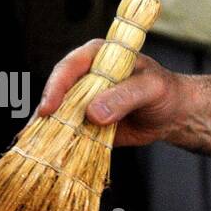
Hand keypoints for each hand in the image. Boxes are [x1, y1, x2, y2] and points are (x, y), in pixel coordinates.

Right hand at [34, 39, 191, 147]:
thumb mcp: (151, 88)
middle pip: (57, 93)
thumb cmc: (164, 91)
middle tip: (37, 131)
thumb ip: (124, 97)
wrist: (173, 113)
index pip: (69, 68)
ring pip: (60, 115)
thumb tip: (93, 113)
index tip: (48, 108)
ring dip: (49, 130)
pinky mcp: (88, 123)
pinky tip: (51, 154)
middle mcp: (85, 78)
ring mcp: (84, 102)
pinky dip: (62, 143)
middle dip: (47, 113)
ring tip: (37, 146)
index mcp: (97, 57)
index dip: (56, 87)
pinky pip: (71, 132)